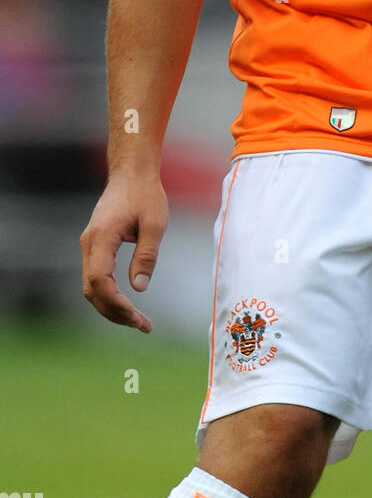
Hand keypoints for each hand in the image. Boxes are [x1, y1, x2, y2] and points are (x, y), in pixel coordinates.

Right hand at [80, 171, 167, 331]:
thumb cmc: (146, 194)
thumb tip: (139, 288)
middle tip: (142, 325)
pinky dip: (109, 294)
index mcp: (101, 237)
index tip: (138, 318)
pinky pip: (96, 277)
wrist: (131, 172)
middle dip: (115, 312)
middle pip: (92, 290)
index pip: (101, 281)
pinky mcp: (94, 245)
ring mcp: (89, 245)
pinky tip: (127, 303)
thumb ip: (147, 254)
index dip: (116, 304)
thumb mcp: (155, 223)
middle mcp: (89, 243)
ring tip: (137, 320)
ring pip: (92, 286)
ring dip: (111, 306)